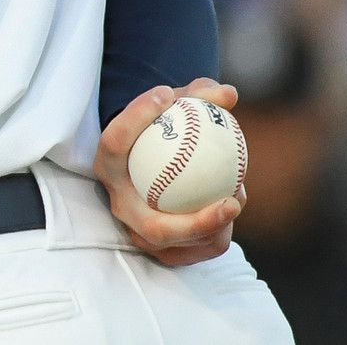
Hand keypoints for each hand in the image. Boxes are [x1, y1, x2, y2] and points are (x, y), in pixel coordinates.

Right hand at [94, 79, 243, 266]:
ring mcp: (139, 234)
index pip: (115, 142)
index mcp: (109, 165)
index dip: (135, 116)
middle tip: (232, 201)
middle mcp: (120, 205)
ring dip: (216, 226)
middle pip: (154, 227)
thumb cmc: (165, 129)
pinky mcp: (163, 251)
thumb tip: (228, 94)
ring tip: (236, 195)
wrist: (153, 165)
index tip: (167, 93)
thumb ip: (200, 95)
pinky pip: (199, 250)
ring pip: (185, 246)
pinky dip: (219, 232)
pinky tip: (232, 205)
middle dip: (196, 223)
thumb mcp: (178, 107)